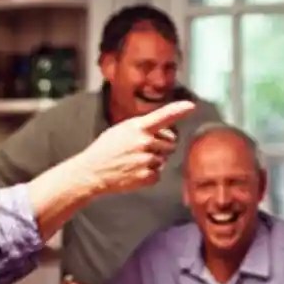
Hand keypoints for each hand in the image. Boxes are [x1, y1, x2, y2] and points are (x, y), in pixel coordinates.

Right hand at [70, 100, 194, 193]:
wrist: (92, 172)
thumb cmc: (106, 149)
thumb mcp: (122, 130)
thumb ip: (142, 127)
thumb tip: (163, 128)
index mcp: (137, 127)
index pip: (163, 116)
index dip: (179, 110)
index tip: (191, 106)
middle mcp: (145, 142)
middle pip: (171, 143)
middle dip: (162, 146)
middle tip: (143, 149)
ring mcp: (146, 160)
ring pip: (164, 159)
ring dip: (154, 160)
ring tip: (134, 161)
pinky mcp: (147, 176)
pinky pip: (158, 174)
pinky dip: (149, 174)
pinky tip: (134, 171)